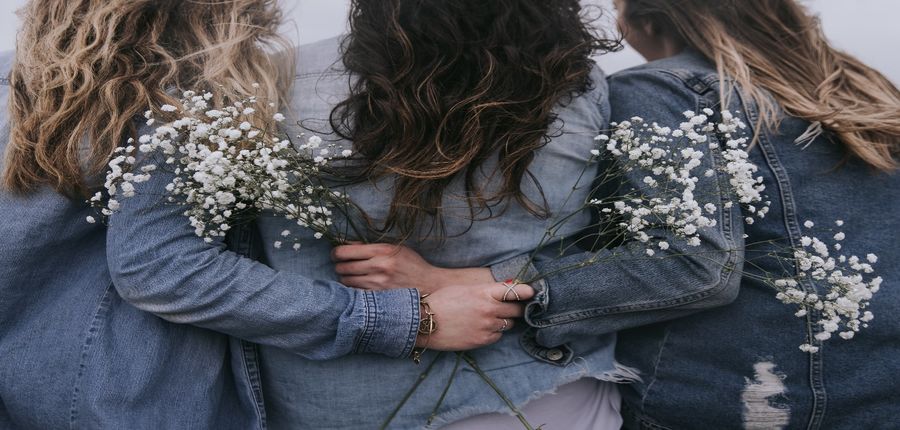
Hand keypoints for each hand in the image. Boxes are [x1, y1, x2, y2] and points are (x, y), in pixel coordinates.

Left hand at [332, 244, 494, 294]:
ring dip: (345, 278)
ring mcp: (377, 284)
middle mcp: (378, 267)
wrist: (429, 286)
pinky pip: (355, 293)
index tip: (337, 254)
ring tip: (351, 276)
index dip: (336, 253)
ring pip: (346, 281)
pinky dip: (353, 290)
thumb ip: (372, 246)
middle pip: (343, 267)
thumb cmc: (412, 265)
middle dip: (339, 265)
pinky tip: (359, 286)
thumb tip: (347, 245)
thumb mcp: (395, 249)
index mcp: (382, 251)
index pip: (345, 251)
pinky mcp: (378, 298)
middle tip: (342, 265)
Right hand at [418, 281, 535, 350]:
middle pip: (516, 310)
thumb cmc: (441, 301)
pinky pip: (497, 336)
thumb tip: (505, 289)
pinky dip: (492, 333)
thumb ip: (486, 290)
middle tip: (510, 307)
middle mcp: (489, 309)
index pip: (514, 291)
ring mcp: (487, 326)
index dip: (526, 292)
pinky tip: (479, 328)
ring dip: (502, 321)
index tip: (532, 293)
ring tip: (486, 318)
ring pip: (508, 324)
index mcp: (484, 292)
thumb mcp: (464, 289)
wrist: (423, 322)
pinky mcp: (482, 340)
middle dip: (515, 308)